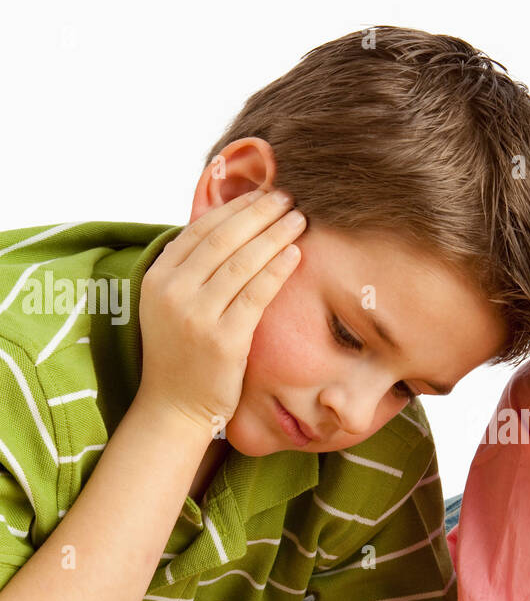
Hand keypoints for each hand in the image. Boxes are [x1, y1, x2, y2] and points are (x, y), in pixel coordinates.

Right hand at [137, 187, 305, 435]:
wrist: (174, 407)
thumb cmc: (182, 353)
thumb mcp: (171, 305)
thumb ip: (191, 270)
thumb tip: (227, 227)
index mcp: (158, 277)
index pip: (201, 229)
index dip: (235, 207)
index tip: (262, 194)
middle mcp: (173, 292)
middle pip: (224, 238)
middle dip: (260, 213)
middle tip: (289, 197)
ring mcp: (197, 316)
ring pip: (243, 262)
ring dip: (275, 234)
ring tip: (300, 219)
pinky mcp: (224, 340)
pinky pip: (257, 294)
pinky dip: (278, 269)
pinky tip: (296, 253)